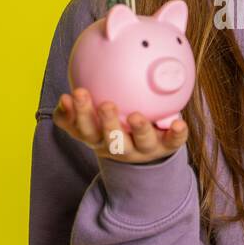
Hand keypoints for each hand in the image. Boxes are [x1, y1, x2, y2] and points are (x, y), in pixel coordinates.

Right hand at [51, 87, 188, 164]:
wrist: (142, 151)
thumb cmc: (112, 128)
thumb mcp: (90, 123)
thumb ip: (73, 112)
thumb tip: (63, 98)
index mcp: (99, 139)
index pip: (85, 129)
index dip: (80, 114)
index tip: (75, 93)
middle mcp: (120, 147)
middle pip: (112, 140)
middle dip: (108, 124)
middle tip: (106, 104)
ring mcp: (143, 149)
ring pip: (141, 142)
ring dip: (139, 129)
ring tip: (136, 116)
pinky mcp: (165, 148)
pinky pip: (173, 142)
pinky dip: (176, 134)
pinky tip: (180, 123)